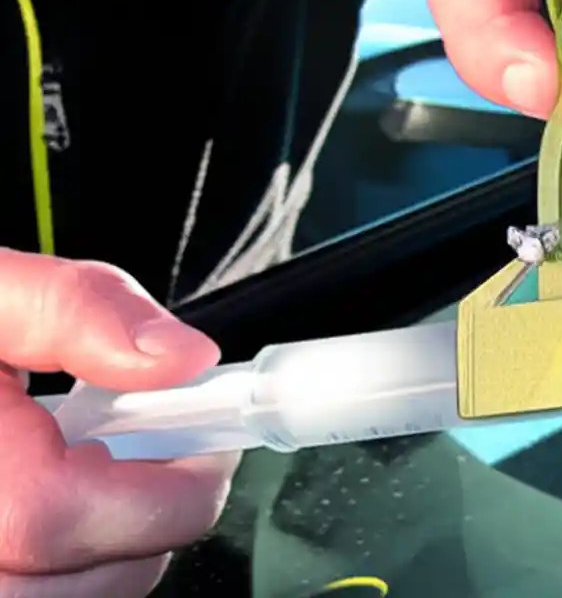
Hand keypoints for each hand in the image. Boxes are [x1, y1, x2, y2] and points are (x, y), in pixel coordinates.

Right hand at [0, 249, 239, 597]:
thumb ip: (76, 309)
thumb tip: (182, 358)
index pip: (96, 519)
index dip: (177, 478)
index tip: (201, 435)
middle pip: (98, 581)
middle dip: (148, 512)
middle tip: (141, 448)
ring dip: (106, 550)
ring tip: (70, 474)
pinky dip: (64, 573)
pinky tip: (41, 514)